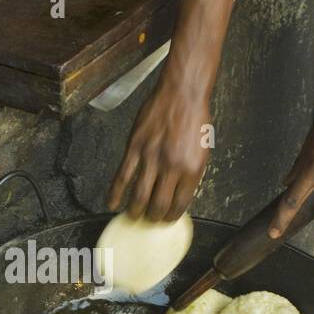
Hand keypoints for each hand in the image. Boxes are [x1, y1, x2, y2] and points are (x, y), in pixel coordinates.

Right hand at [108, 78, 211, 221]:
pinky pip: (122, 176)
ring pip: (139, 195)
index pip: (179, 205)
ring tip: (133, 215)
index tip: (165, 220)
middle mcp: (171, 167)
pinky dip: (115, 193)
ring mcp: (151, 157)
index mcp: (191, 170)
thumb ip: (189, 175)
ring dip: (135, 211)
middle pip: (157, 205)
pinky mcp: (135, 148)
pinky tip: (112, 203)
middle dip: (152, 218)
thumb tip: (178, 196)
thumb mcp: (201, 151)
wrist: (183, 93)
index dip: (170, 217)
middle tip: (149, 220)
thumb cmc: (195, 120)